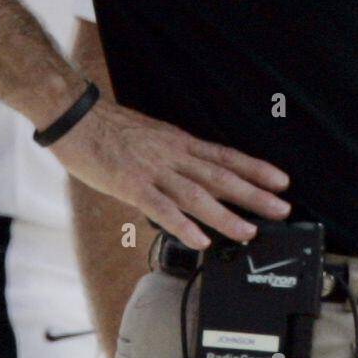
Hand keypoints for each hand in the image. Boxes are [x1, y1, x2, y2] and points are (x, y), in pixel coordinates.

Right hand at [52, 99, 290, 248]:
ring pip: (198, 195)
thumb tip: (190, 176)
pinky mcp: (131, 186)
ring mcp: (153, 171)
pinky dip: (183, 225)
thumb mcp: (151, 136)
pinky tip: (200, 239)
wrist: (76, 117)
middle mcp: (173, 155)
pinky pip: (161, 208)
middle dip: (254, 194)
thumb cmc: (108, 128)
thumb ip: (172, 157)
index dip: (256, 169)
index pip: (226, 157)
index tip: (281, 180)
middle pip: (221, 176)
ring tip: (249, 231)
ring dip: (226, 215)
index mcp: (179, 143)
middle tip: (281, 208)